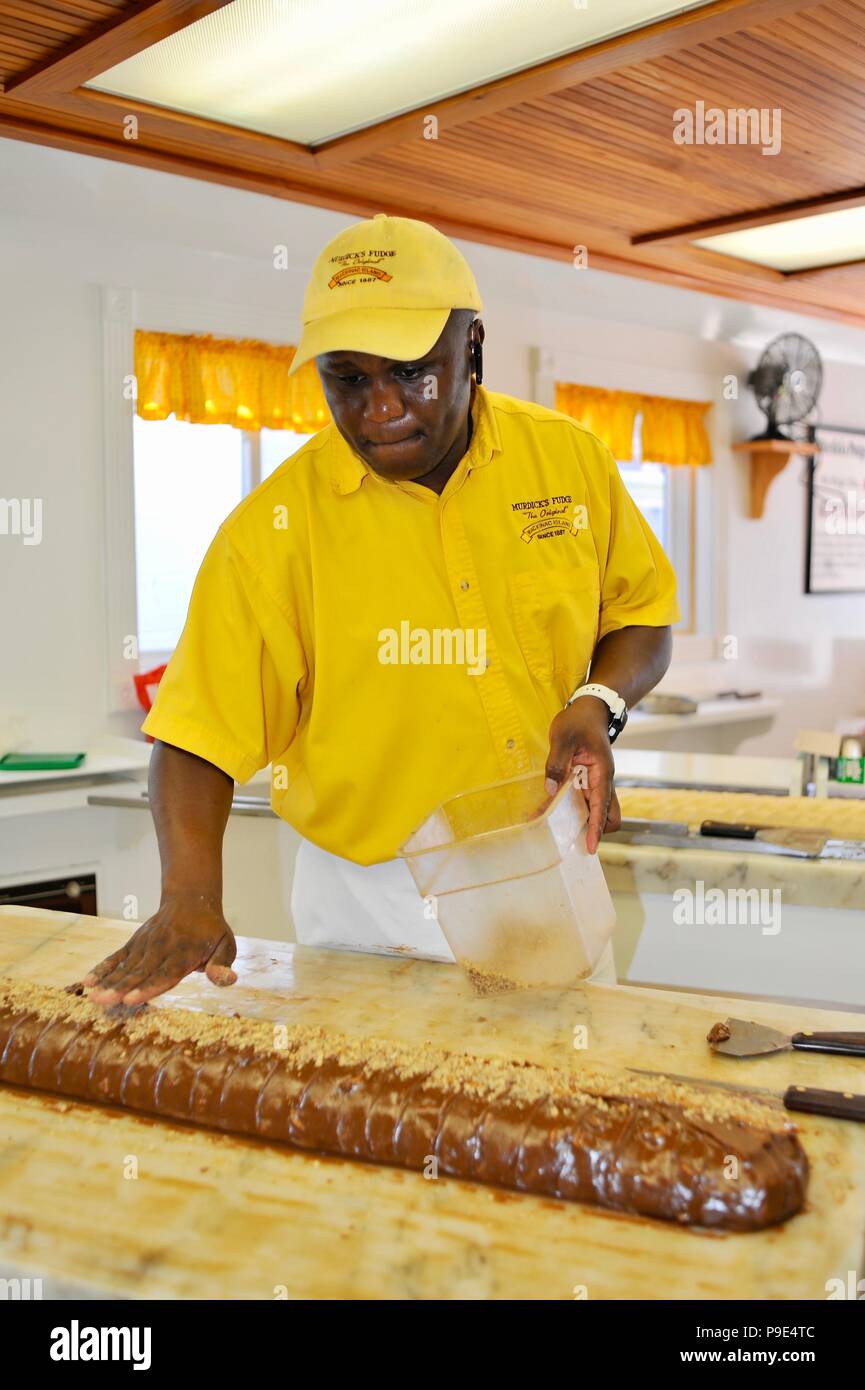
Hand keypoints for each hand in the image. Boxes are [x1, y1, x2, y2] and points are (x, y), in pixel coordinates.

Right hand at [82, 892, 237, 1005]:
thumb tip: (226, 980)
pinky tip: (88, 981)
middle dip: (121, 988)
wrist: (191, 900)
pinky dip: (102, 967)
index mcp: (184, 954)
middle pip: (140, 972)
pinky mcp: (135, 943)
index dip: (149, 987)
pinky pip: (117, 956)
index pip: (165, 974)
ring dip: (108, 981)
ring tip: (92, 996)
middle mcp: (161, 949)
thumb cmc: (210, 930)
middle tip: (104, 1001)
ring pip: (126, 966)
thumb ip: (222, 964)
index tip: (132, 999)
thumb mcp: (225, 944)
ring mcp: (146, 945)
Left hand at [545, 696, 621, 852]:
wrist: (590, 709)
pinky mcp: (587, 780)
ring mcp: (596, 781)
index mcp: (602, 772)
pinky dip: (571, 809)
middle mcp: (603, 781)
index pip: (602, 806)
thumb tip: (550, 790)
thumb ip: (556, 763)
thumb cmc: (578, 721)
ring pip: (596, 810)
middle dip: (595, 830)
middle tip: (573, 840)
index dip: (596, 828)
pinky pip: (583, 800)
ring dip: (582, 821)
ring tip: (557, 830)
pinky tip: (550, 810)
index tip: (591, 847)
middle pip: (608, 815)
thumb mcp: (563, 738)